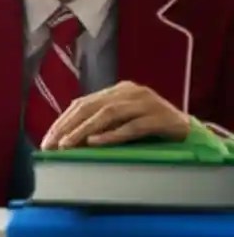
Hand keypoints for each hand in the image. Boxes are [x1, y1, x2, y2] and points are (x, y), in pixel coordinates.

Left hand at [41, 81, 188, 149]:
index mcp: (117, 90)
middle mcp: (130, 92)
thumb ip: (99, 122)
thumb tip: (65, 138)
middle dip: (68, 127)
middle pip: (91, 107)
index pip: (82, 104)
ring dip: (84, 131)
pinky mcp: (160, 117)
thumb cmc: (150, 127)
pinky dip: (112, 135)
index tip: (47, 141)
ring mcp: (146, 103)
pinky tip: (96, 142)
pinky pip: (132, 126)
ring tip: (68, 145)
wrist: (189, 130)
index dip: (62, 122)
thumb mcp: (122, 120)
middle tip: (52, 145)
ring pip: (108, 114)